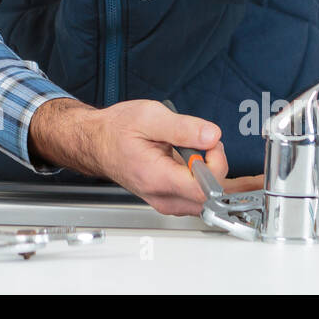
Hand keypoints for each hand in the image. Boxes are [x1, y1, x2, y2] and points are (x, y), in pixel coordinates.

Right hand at [38, 99, 263, 215]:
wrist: (96, 142)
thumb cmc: (116, 130)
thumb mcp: (149, 116)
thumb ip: (183, 127)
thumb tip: (212, 135)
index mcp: (157, 177)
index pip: (204, 188)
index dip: (216, 165)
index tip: (210, 143)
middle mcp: (163, 196)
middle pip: (212, 198)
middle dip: (222, 170)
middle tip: (209, 144)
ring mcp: (167, 201)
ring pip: (209, 202)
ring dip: (220, 179)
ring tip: (213, 156)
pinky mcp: (170, 199)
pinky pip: (200, 200)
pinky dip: (213, 185)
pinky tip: (216, 169)